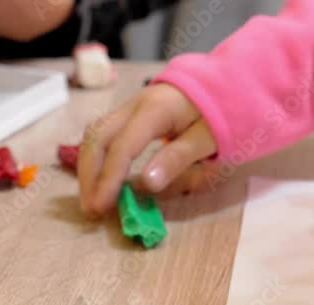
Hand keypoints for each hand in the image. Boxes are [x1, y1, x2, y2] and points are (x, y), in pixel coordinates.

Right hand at [79, 84, 217, 216]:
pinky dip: (97, 158)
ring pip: (96, 135)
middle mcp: (135, 104)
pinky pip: (104, 135)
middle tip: (91, 209)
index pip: (123, 146)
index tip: (102, 206)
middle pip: (97, 137)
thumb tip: (146, 184)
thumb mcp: (207, 139)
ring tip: (92, 200)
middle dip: (90, 175)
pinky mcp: (130, 114)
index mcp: (156, 109)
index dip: (109, 178)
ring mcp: (129, 107)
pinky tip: (100, 180)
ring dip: (89, 168)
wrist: (224, 84)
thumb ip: (177, 159)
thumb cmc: (220, 114)